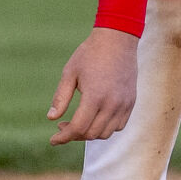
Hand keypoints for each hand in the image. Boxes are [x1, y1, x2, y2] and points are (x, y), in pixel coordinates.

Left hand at [47, 27, 137, 145]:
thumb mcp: (69, 73)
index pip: (78, 128)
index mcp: (95, 96)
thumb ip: (61, 97)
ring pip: (106, 133)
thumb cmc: (89, 54)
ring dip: (90, 133)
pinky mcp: (130, 102)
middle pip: (92, 134)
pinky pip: (118, 126)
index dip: (64, 137)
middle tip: (62, 126)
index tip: (53, 140)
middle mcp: (112, 104)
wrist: (117, 39)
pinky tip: (94, 118)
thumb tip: (50, 118)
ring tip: (77, 122)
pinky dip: (105, 128)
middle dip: (74, 135)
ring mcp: (124, 104)